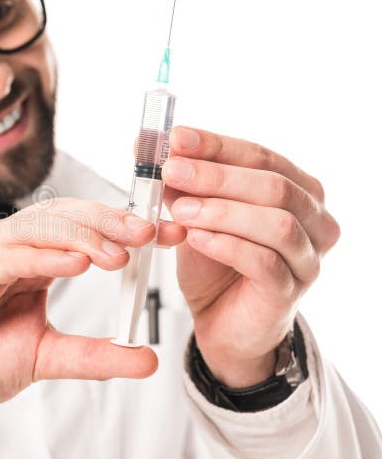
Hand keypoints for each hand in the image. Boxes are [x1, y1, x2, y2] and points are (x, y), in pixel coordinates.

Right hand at [0, 198, 186, 441]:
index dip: (124, 227)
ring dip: (82, 235)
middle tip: (151, 232)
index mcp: (32, 260)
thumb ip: (95, 355)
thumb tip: (146, 358)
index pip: (83, 229)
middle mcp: (10, 249)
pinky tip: (75, 262)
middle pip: (65, 217)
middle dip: (110, 221)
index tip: (169, 236)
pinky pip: (6, 256)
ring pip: (38, 228)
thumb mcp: (48, 357)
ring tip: (119, 252)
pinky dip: (42, 256)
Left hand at [162, 127, 340, 387]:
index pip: (260, 156)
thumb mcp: (194, 214)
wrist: (219, 320)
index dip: (217, 145)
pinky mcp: (288, 292)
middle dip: (217, 176)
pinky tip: (197, 239)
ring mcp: (306, 258)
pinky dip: (228, 246)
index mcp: (296, 190)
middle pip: (273, 186)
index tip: (177, 138)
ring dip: (223, 211)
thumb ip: (180, 183)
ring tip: (181, 210)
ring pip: (277, 223)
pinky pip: (266, 263)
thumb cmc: (215, 264)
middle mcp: (313, 220)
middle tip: (172, 172)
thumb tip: (145, 144)